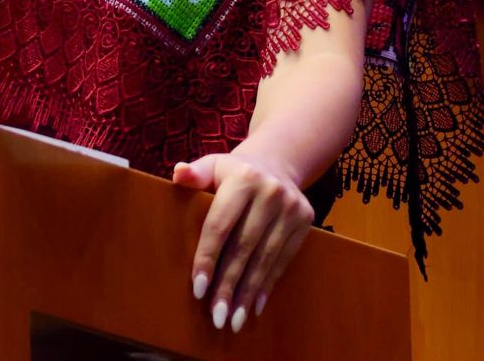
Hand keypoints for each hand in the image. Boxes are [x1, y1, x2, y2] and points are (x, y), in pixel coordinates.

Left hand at [172, 150, 313, 332]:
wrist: (276, 163)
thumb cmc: (233, 173)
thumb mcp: (212, 166)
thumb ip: (195, 173)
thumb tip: (178, 174)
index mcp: (243, 178)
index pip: (220, 225)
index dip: (208, 258)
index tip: (198, 290)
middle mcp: (270, 192)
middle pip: (243, 247)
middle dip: (228, 285)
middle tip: (216, 316)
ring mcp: (291, 207)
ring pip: (265, 258)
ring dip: (248, 293)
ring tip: (234, 320)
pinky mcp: (305, 220)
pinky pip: (284, 259)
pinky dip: (268, 285)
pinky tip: (255, 306)